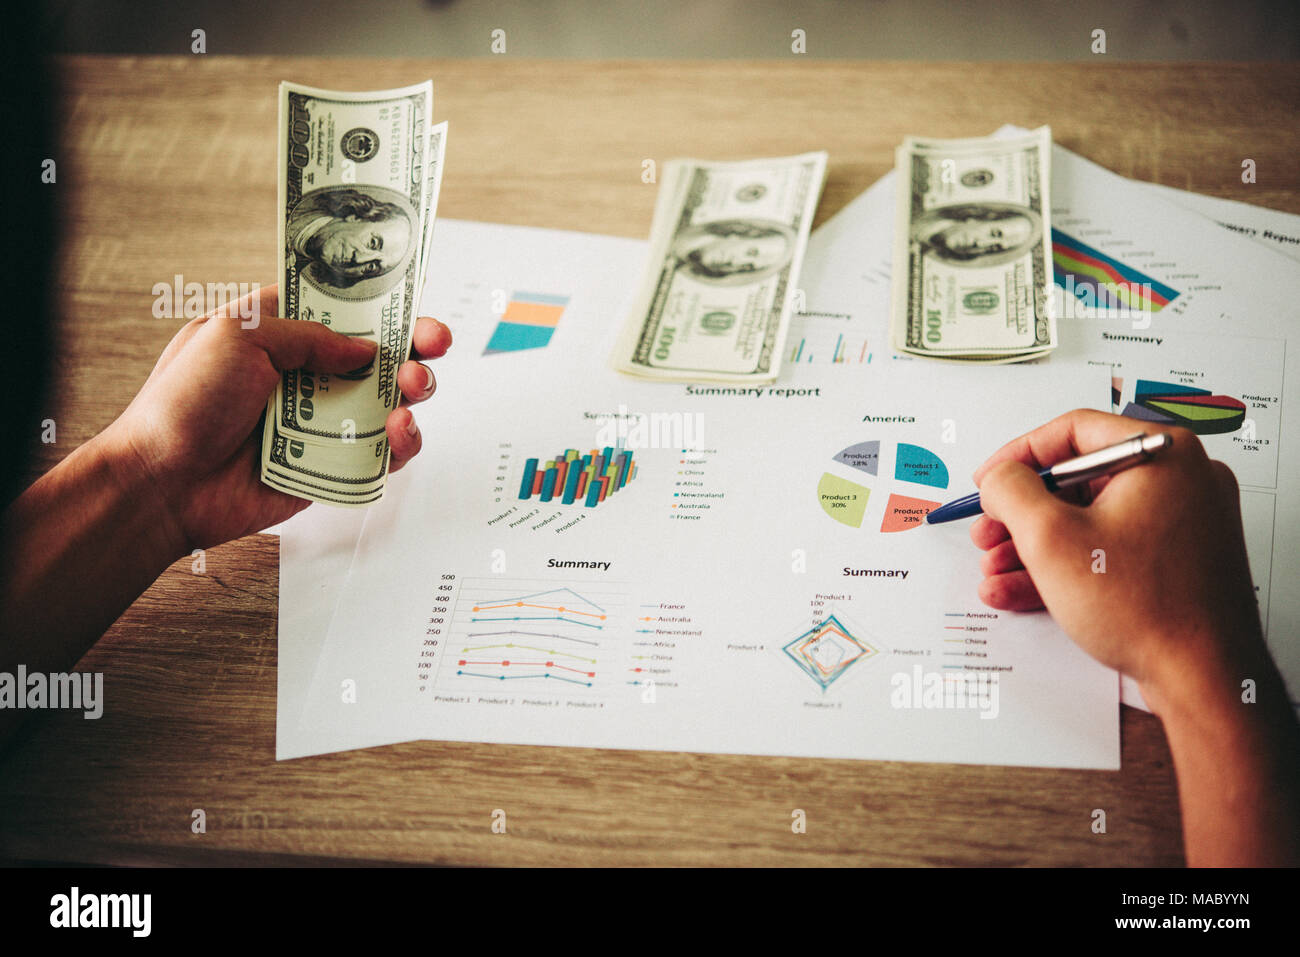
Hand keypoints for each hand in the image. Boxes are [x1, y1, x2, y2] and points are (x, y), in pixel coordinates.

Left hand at [102, 285, 451, 552]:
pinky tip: (397, 433)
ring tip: (412, 392)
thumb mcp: (237, 336)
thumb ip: (307, 335)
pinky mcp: (329, 464)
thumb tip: (362, 350)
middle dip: (413, 347)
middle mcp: (301, 374)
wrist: (163, 484)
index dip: (380, 302)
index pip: (340, 308)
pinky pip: (379, 453)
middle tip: (432, 345)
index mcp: (276, 332)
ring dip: (412, 393)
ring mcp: (317, 420)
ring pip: (387, 403)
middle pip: (376, 354)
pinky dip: (400, 444)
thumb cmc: (181, 404)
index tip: (415, 298)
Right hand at [969, 409, 1263, 703]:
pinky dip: (1067, 565)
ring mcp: (1183, 521)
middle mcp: (1181, 480)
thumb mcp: (1050, 538)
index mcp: (1162, 455)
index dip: (1018, 456)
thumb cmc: (1149, 609)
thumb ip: (1010, 491)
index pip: (1073, 430)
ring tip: (997, 569)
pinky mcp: (1177, 560)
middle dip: (1021, 513)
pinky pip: (1109, 549)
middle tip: (991, 531)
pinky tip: (1023, 588)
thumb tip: (999, 477)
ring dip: (1034, 545)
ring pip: (1089, 519)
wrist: (1203, 679)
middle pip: (1078, 480)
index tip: (991, 479)